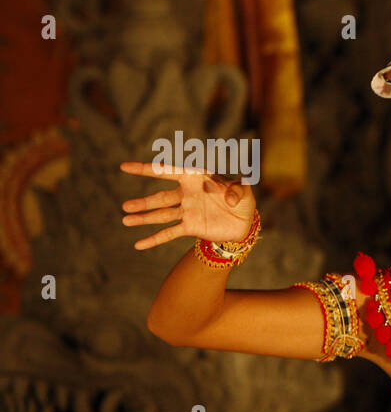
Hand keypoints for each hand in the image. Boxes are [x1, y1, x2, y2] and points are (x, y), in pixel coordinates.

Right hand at [119, 162, 256, 249]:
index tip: (125, 167)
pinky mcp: (190, 227)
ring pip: (161, 215)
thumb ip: (237, 189)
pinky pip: (169, 233)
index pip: (168, 171)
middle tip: (125, 206)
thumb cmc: (242, 199)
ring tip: (125, 220)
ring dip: (144, 218)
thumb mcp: (244, 190)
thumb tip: (229, 198)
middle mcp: (186, 194)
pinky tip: (138, 244)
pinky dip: (154, 239)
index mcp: (195, 178)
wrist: (244, 221)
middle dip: (143, 203)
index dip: (147, 169)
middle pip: (160, 197)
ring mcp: (186, 211)